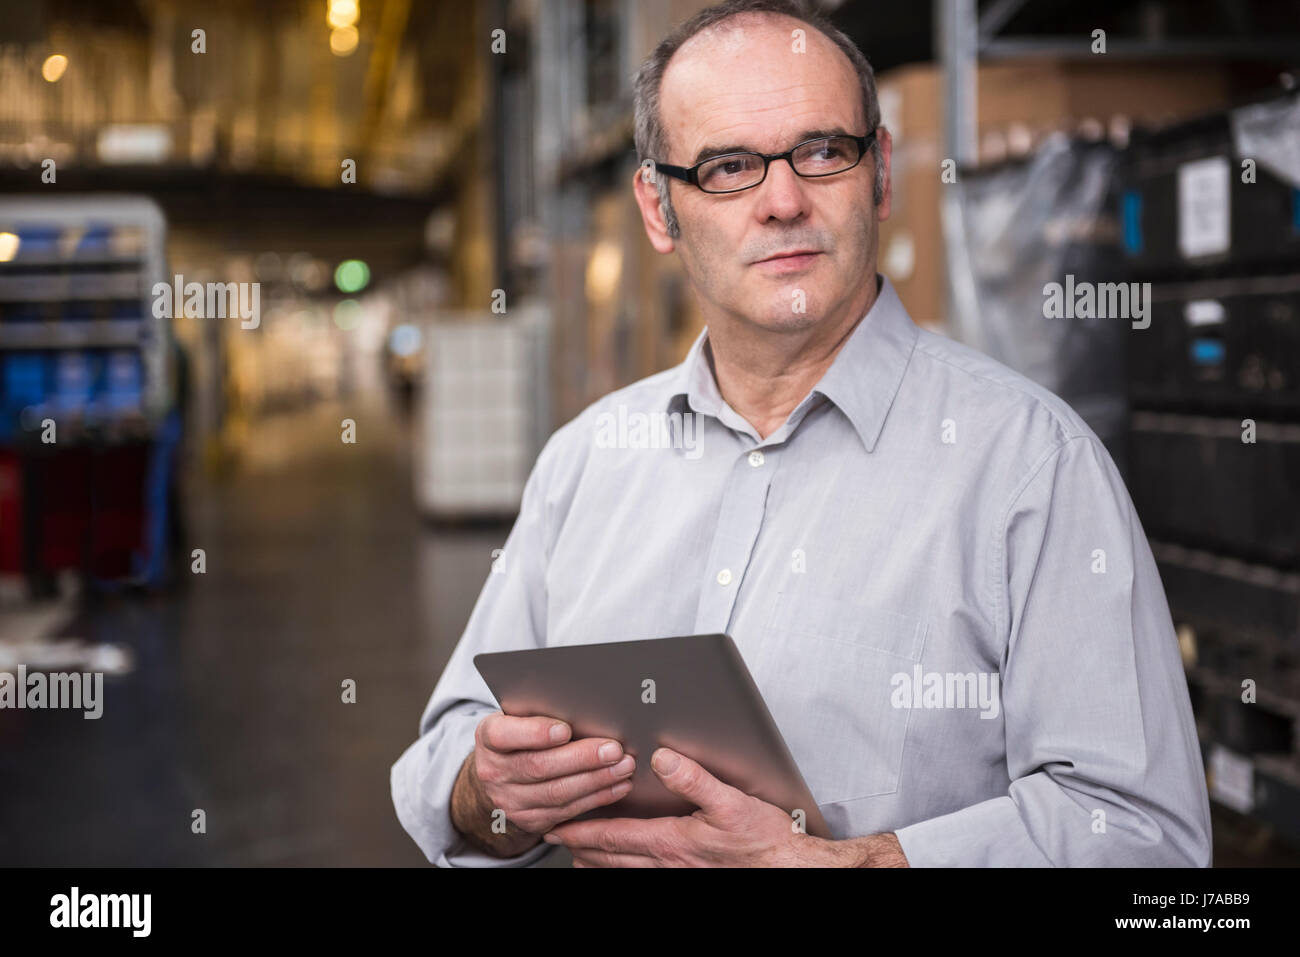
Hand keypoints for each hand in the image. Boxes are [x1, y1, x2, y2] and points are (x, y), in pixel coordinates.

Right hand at [450, 712, 634, 857]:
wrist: (499, 778)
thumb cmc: (519, 737)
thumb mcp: (518, 718)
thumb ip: (540, 711)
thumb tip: (586, 703)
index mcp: (489, 738)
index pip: (505, 735)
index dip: (535, 733)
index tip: (564, 730)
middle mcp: (494, 772)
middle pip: (539, 767)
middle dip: (581, 758)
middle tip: (613, 749)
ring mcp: (510, 801)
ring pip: (557, 793)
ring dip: (596, 780)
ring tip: (623, 766)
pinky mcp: (530, 822)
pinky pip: (568, 812)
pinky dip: (597, 798)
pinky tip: (618, 785)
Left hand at [543, 747, 843, 866]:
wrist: (789, 869)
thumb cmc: (764, 841)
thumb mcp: (730, 801)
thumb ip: (693, 778)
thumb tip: (661, 757)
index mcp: (670, 841)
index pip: (612, 836)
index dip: (581, 830)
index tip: (557, 826)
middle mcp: (667, 863)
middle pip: (610, 856)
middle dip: (581, 846)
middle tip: (556, 836)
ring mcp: (676, 875)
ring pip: (623, 871)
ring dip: (597, 861)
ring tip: (579, 854)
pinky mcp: (689, 878)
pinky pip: (643, 878)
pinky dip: (623, 871)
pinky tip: (623, 867)